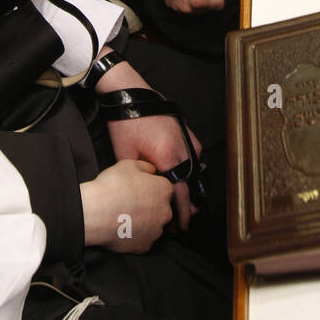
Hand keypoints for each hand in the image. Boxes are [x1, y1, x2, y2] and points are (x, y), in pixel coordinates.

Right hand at [80, 160, 173, 251]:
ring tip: (124, 216)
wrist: (96, 213)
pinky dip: (135, 235)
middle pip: (161, 208)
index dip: (150, 187)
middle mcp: (165, 212)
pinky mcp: (145, 246)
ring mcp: (156, 231)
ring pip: (153, 225)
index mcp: (164, 190)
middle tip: (130, 202)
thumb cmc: (112, 187)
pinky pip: (143, 240)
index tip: (138, 189)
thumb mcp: (128, 164)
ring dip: (143, 221)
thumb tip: (151, 171)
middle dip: (149, 206)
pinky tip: (123, 228)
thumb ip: (146, 166)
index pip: (164, 188)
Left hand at [97, 54, 201, 229]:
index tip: (181, 227)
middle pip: (191, 183)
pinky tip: (184, 178)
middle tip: (182, 221)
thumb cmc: (124, 122)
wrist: (128, 92)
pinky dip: (191, 169)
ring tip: (184, 204)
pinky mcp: (186, 129)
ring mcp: (187, 136)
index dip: (181, 213)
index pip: (181, 192)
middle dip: (187, 204)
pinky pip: (194, 155)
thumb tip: (149, 195)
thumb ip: (142, 177)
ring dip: (189, 186)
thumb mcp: (127, 156)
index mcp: (168, 155)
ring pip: (195, 169)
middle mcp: (183, 147)